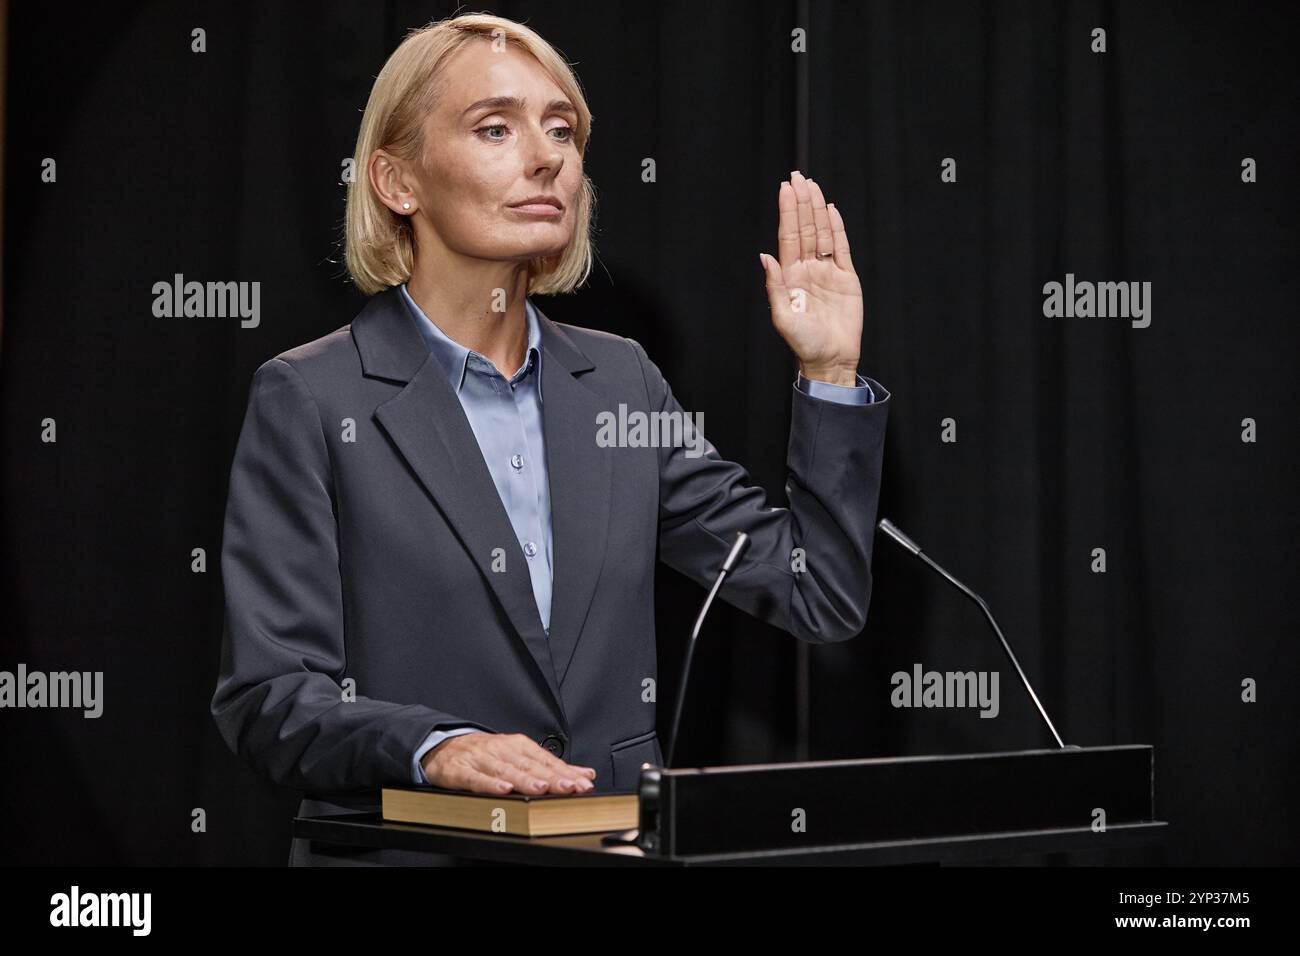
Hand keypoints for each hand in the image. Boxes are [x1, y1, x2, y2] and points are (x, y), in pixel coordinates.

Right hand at [420, 732, 597, 794]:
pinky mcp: (460, 770)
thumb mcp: (518, 755)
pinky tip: (503, 790)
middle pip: (530, 766)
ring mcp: (481, 759)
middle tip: (571, 787)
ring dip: (525, 780)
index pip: (545, 760)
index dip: (565, 771)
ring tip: (543, 788)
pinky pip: (476, 779)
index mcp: (518, 746)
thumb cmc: (486, 754)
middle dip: (552, 777)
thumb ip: (550, 766)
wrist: (443, 745)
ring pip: (506, 771)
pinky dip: (490, 784)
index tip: (583, 782)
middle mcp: (502, 750)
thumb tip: (584, 773)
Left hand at [759, 170, 862, 385]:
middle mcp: (808, 270)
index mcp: (790, 277)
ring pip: (822, 233)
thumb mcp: (783, 317)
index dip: (788, 212)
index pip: (789, 237)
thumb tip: (764, 256)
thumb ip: (774, 286)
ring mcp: (828, 272)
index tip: (786, 188)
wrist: (831, 359)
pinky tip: (832, 211)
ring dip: (817, 209)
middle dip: (801, 202)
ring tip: (813, 186)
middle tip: (798, 176)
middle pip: (805, 229)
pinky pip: (842, 248)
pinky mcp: (847, 279)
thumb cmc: (804, 343)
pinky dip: (838, 228)